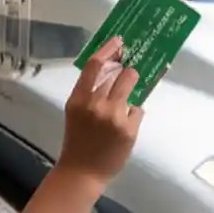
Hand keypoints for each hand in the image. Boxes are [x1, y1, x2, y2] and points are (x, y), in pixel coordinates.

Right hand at [57, 37, 144, 185]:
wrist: (82, 172)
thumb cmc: (77, 139)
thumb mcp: (75, 111)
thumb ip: (88, 91)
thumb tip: (110, 68)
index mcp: (78, 99)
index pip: (95, 65)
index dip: (109, 49)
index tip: (119, 40)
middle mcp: (96, 104)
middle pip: (120, 72)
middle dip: (127, 70)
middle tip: (128, 71)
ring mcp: (114, 116)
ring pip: (132, 85)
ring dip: (132, 86)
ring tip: (126, 98)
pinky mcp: (129, 129)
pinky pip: (138, 109)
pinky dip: (133, 114)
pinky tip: (125, 124)